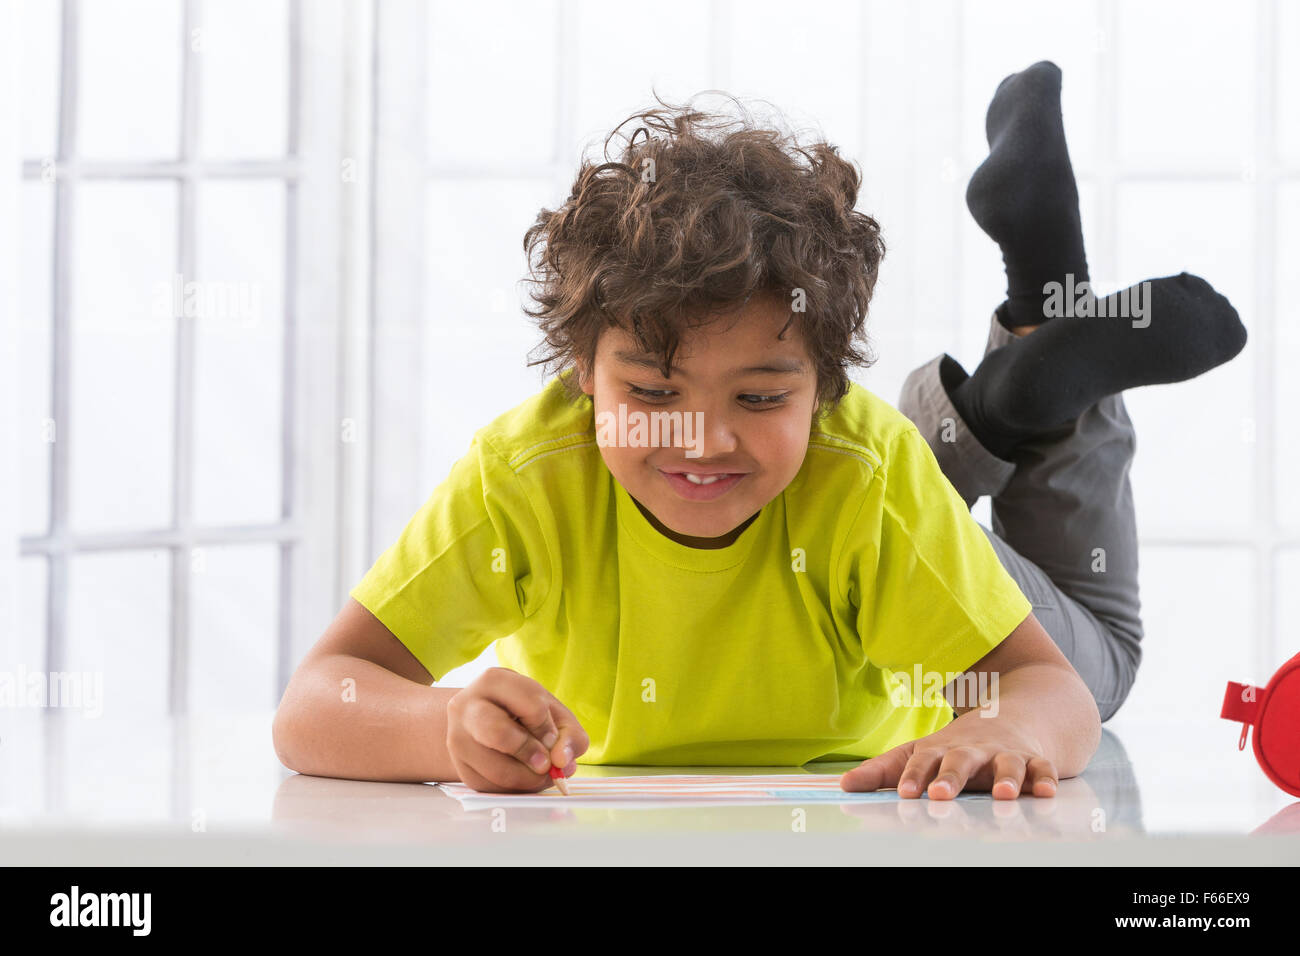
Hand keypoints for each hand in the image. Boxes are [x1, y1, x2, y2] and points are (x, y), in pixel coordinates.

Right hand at [446, 667, 588, 792]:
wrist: (483, 719)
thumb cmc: (523, 712)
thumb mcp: (552, 713)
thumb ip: (570, 735)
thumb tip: (563, 761)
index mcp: (493, 681)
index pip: (531, 707)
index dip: (548, 729)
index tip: (552, 738)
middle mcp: (466, 707)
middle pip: (498, 734)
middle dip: (530, 753)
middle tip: (546, 764)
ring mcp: (457, 739)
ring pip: (496, 770)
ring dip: (528, 778)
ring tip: (539, 772)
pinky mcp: (460, 768)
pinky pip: (491, 788)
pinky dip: (515, 788)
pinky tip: (523, 776)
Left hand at [839, 712, 1058, 799]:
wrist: (1016, 712)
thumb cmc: (960, 744)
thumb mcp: (921, 752)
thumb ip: (883, 771)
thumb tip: (843, 786)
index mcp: (941, 750)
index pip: (922, 762)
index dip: (912, 777)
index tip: (903, 794)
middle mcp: (972, 750)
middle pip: (960, 761)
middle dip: (950, 778)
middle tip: (939, 795)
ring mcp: (1005, 753)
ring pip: (1007, 764)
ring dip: (1006, 778)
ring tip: (1004, 795)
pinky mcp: (1035, 759)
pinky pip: (1043, 768)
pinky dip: (1046, 778)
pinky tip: (1047, 792)